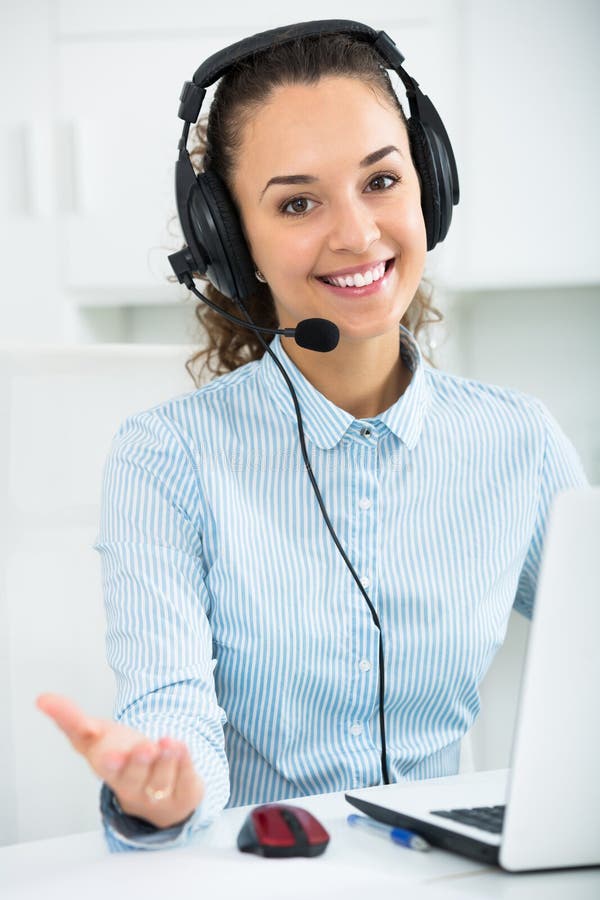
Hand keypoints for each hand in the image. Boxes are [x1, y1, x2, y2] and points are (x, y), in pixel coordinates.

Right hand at [36, 693, 203, 829]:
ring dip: (166, 760)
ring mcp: (156, 792)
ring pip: (161, 779)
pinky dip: (184, 763)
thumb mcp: (95, 737)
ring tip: (169, 743)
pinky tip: (181, 747)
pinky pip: (185, 779)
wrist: (156, 796)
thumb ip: (71, 719)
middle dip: (138, 763)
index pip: (102, 765)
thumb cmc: (121, 758)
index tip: (108, 755)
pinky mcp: (182, 792)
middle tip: (144, 748)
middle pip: (133, 777)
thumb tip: (42, 699)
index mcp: (107, 769)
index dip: (107, 761)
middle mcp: (131, 785)